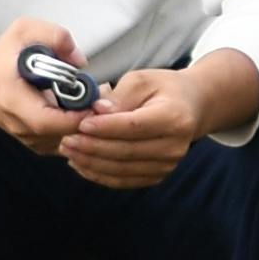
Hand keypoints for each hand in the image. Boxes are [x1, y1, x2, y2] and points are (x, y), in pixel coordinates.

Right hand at [0, 18, 87, 154]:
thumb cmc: (2, 57)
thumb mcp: (23, 31)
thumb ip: (54, 36)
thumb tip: (79, 61)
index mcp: (11, 99)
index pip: (46, 121)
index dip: (75, 115)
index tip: (95, 101)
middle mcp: (19, 126)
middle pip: (63, 134)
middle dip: (89, 119)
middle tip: (104, 99)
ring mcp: (29, 140)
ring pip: (68, 142)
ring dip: (87, 126)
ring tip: (95, 102)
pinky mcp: (38, 145)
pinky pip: (66, 144)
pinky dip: (79, 131)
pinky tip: (84, 111)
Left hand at [60, 52, 258, 190]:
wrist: (193, 106)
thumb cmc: (165, 88)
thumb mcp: (143, 79)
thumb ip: (120, 95)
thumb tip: (97, 111)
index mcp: (173, 118)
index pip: (133, 126)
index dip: (105, 127)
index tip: (80, 123)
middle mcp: (174, 146)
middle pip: (125, 151)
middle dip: (91, 146)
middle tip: (65, 139)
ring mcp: (167, 165)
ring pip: (122, 169)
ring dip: (90, 162)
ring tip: (68, 150)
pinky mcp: (158, 176)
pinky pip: (124, 180)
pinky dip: (99, 174)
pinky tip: (81, 164)